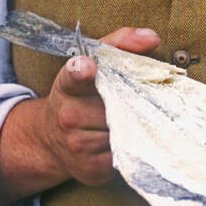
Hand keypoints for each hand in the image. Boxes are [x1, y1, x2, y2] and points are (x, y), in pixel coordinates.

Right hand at [0, 25, 160, 205]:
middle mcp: (67, 115)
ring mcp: (76, 145)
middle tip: (133, 99)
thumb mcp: (94, 64)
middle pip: (115, 106)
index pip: (74, 75)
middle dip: (129, 102)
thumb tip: (152, 37)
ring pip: (123, 131)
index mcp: (67, 85)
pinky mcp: (90, 168)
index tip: (87, 67)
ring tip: (126, 121)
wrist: (53, 140)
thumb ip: (121, 44)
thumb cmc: (82, 96)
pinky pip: (125, 154)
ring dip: (132, 125)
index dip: (82, 70)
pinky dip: (131, 147)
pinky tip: (125, 140)